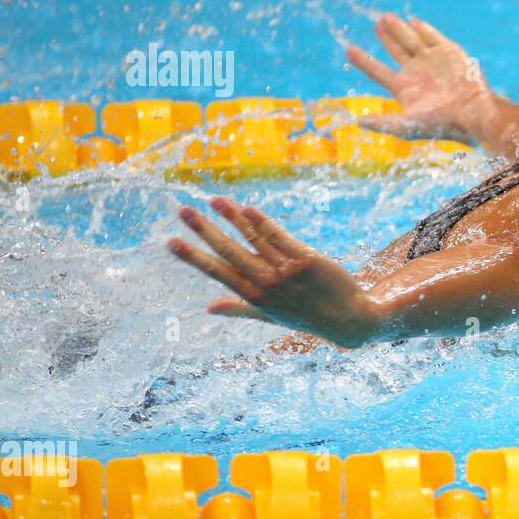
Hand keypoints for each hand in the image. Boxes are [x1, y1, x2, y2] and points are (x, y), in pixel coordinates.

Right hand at [168, 197, 381, 348]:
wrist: (348, 318)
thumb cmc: (306, 316)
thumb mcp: (269, 317)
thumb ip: (238, 310)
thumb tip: (208, 307)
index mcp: (254, 298)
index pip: (217, 272)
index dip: (193, 256)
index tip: (170, 242)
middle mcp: (267, 284)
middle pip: (229, 252)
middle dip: (204, 231)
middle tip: (182, 211)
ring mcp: (286, 271)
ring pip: (253, 239)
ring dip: (231, 217)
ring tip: (212, 200)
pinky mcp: (306, 259)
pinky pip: (280, 237)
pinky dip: (263, 223)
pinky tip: (247, 208)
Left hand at [346, 14, 490, 142]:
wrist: (472, 113)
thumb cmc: (440, 124)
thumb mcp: (407, 126)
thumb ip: (383, 122)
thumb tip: (357, 122)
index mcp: (404, 88)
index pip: (377, 71)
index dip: (363, 60)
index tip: (348, 50)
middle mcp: (416, 73)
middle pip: (396, 51)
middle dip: (386, 37)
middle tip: (376, 23)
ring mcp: (432, 61)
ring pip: (411, 41)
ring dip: (398, 29)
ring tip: (385, 18)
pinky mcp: (449, 53)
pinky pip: (433, 38)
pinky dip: (423, 29)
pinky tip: (414, 22)